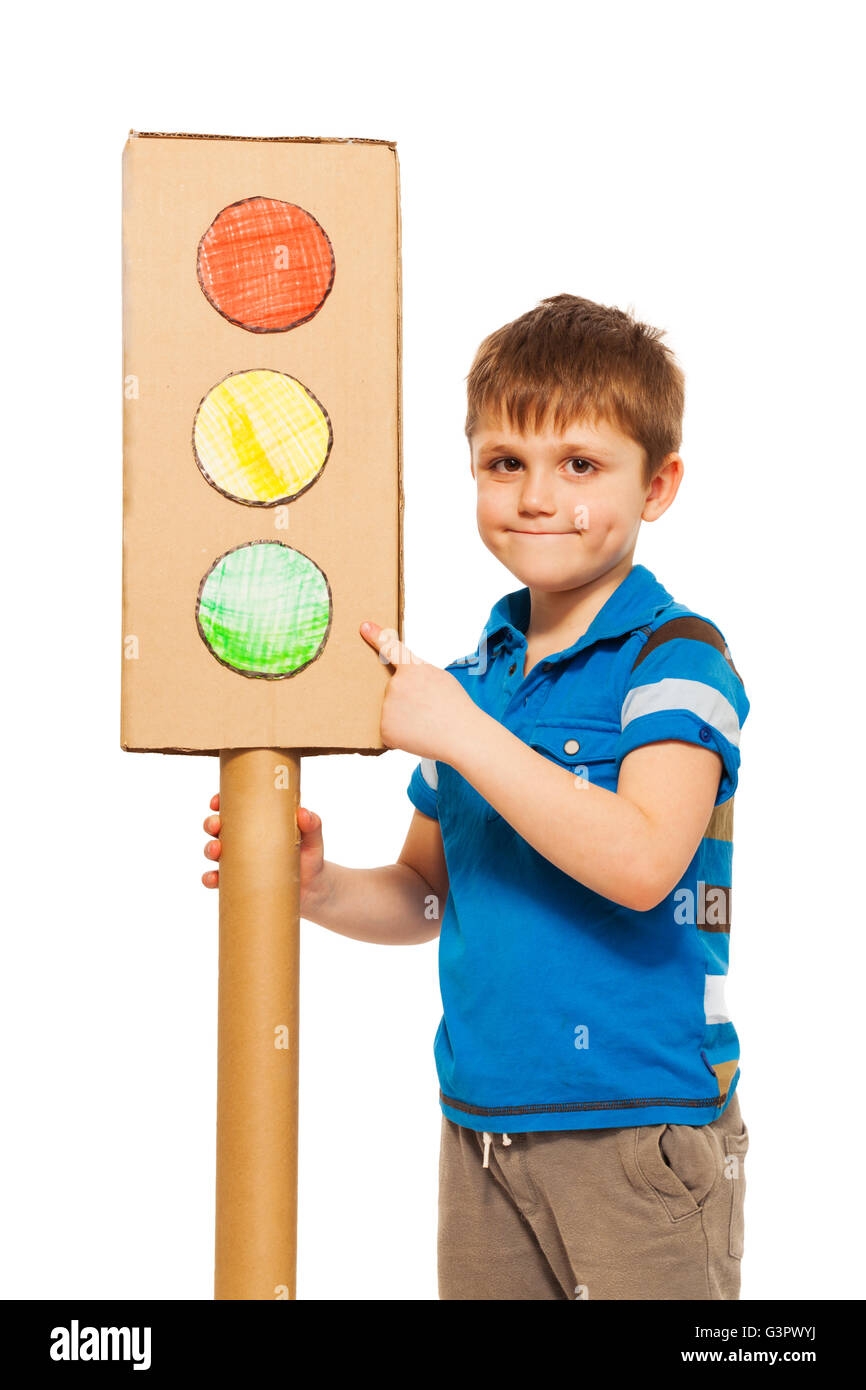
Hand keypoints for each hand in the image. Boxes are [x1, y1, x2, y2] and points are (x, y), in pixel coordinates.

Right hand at [202, 795, 331, 911]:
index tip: (216, 801)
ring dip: (209, 849)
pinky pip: (218, 880)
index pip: (234, 808)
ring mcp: (240, 861)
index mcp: (258, 822)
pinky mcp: (240, 882)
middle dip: (211, 824)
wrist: (313, 889)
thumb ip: (312, 825)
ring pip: (214, 852)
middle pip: (218, 828)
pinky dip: (210, 879)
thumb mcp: (313, 839)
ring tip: (216, 850)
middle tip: (216, 826)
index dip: (220, 802)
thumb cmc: (310, 856)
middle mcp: (244, 840)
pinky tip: (213, 879)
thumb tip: (303, 813)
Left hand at [359, 620, 479, 761]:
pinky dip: (401, 734)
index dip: (376, 636)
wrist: (462, 735)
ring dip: (405, 717)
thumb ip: (419, 673)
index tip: (364, 626)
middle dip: (408, 699)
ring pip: (392, 710)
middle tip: (429, 709)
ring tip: (426, 723)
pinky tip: (418, 734)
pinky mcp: (384, 729)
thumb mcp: (441, 678)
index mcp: (412, 669)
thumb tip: (404, 679)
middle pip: (395, 690)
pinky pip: (389, 729)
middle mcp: (395, 685)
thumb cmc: (456, 707)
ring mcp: (388, 707)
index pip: (391, 649)